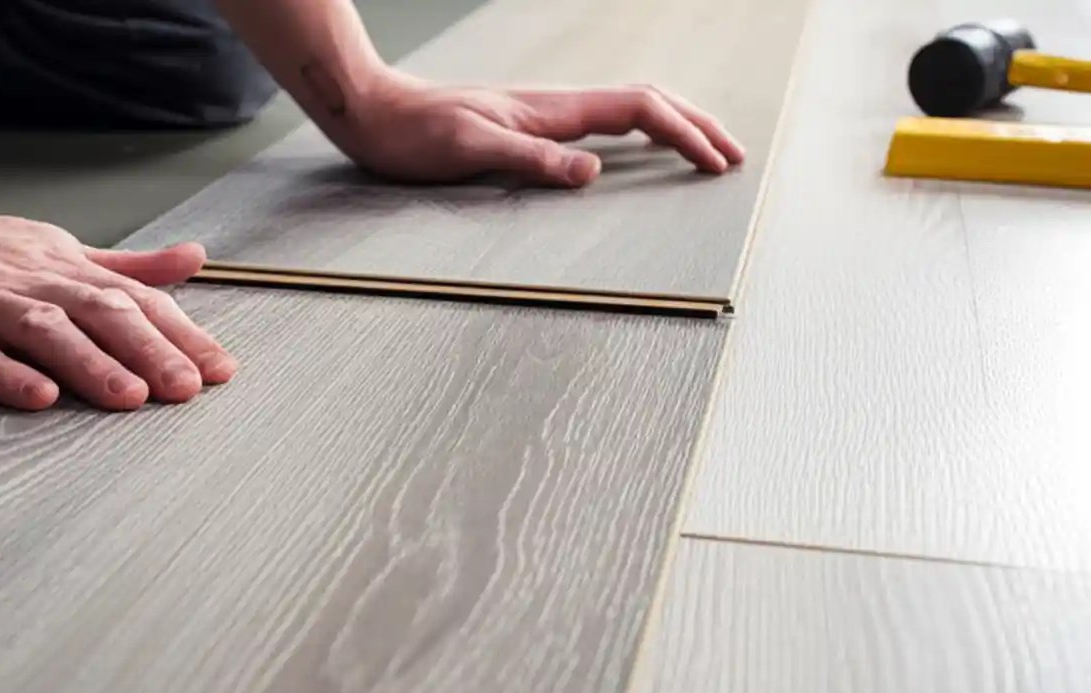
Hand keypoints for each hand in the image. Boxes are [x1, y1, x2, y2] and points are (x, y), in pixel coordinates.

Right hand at [0, 196, 234, 410]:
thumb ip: (125, 266)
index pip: (133, 298)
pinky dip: (2, 373)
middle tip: (189, 387)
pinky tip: (37, 397)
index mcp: (60, 264)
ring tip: (130, 396)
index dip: (180, 332)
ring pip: (39, 329)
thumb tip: (193, 260)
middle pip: (96, 311)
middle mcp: (25, 278)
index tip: (220, 368)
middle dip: (149, 349)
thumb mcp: (54, 249)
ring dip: (89, 362)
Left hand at [340, 74, 745, 185]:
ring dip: (674, 126)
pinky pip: (605, 124)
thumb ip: (531, 158)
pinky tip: (640, 150)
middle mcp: (558, 108)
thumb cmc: (417, 134)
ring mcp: (548, 115)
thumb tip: (593, 172)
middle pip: (647, 102)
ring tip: (705, 150)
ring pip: (630, 109)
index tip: (714, 163)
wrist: (380, 116)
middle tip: (733, 156)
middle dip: (696, 126)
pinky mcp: (533, 127)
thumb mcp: (470, 147)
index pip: (639, 110)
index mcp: (554, 110)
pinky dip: (640, 133)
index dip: (684, 133)